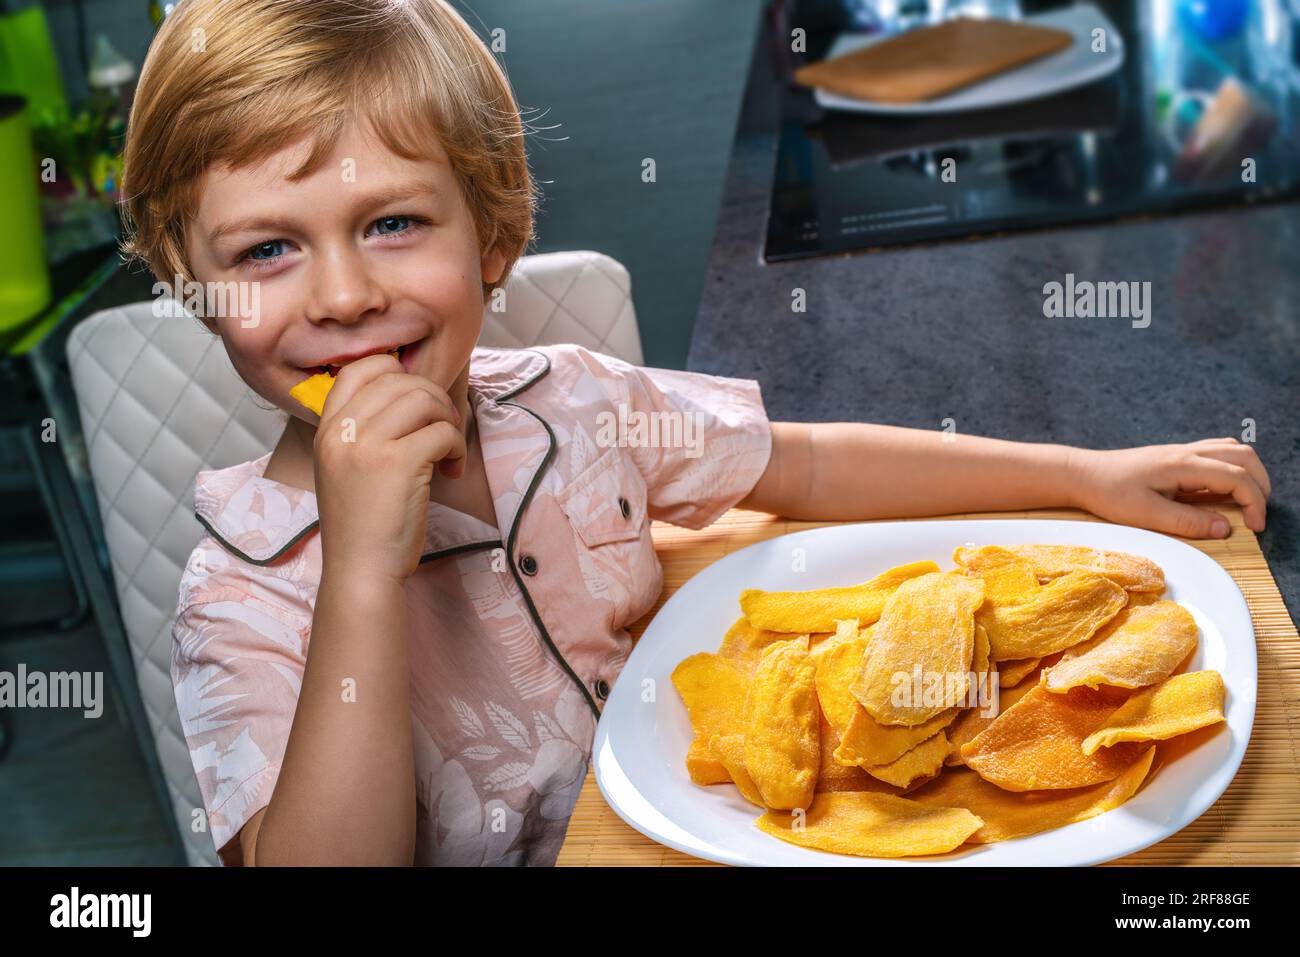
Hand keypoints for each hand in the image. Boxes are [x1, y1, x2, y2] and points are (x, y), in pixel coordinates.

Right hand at [312, 353, 465, 582]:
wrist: (360, 572)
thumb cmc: (362, 525)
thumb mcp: (345, 468)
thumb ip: (363, 431)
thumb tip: (413, 396)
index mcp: (326, 429)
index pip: (360, 368)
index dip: (398, 374)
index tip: (418, 404)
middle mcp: (341, 431)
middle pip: (400, 380)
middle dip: (434, 400)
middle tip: (444, 431)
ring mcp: (367, 445)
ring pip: (424, 399)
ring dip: (448, 421)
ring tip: (448, 451)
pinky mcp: (398, 463)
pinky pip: (442, 431)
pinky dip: (457, 447)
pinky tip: (451, 470)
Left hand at [1067, 437, 1269, 538]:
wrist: (1081, 474)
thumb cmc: (1108, 493)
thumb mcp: (1145, 514)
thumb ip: (1186, 521)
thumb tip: (1225, 528)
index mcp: (1183, 465)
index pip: (1237, 476)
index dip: (1255, 502)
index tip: (1256, 528)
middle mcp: (1187, 452)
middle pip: (1244, 455)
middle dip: (1260, 485)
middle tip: (1257, 516)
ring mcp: (1182, 451)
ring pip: (1232, 450)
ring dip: (1248, 474)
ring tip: (1246, 503)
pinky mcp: (1175, 456)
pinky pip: (1215, 454)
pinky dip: (1231, 469)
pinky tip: (1221, 491)